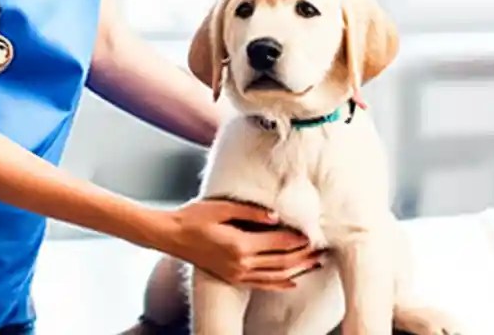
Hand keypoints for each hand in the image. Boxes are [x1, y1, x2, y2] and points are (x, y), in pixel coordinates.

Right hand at [157, 199, 322, 290]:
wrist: (171, 236)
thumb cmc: (193, 217)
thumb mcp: (222, 208)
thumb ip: (251, 212)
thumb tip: (276, 216)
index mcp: (240, 244)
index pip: (278, 242)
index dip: (298, 238)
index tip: (314, 232)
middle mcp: (241, 263)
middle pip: (282, 261)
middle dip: (304, 255)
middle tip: (322, 248)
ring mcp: (237, 273)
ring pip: (275, 275)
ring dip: (298, 270)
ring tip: (315, 263)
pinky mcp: (232, 278)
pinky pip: (262, 284)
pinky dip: (280, 284)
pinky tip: (292, 281)